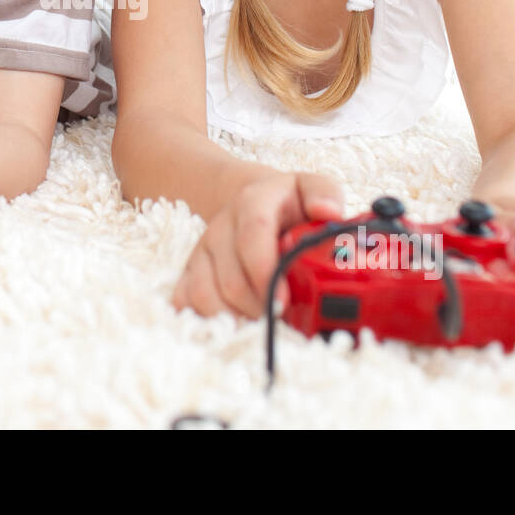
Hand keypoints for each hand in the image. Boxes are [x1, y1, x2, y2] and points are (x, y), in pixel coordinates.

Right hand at [171, 172, 345, 319]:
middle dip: (259, 308)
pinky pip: (185, 300)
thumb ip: (325, 194)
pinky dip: (206, 320)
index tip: (285, 301)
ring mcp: (202, 249)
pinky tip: (234, 325)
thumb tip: (329, 213)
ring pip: (204, 295)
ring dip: (235, 319)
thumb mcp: (311, 188)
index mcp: (252, 202)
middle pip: (230, 279)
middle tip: (283, 322)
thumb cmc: (289, 204)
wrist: (254, 203)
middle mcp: (221, 225)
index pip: (253, 236)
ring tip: (263, 326)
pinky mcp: (190, 269)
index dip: (266, 273)